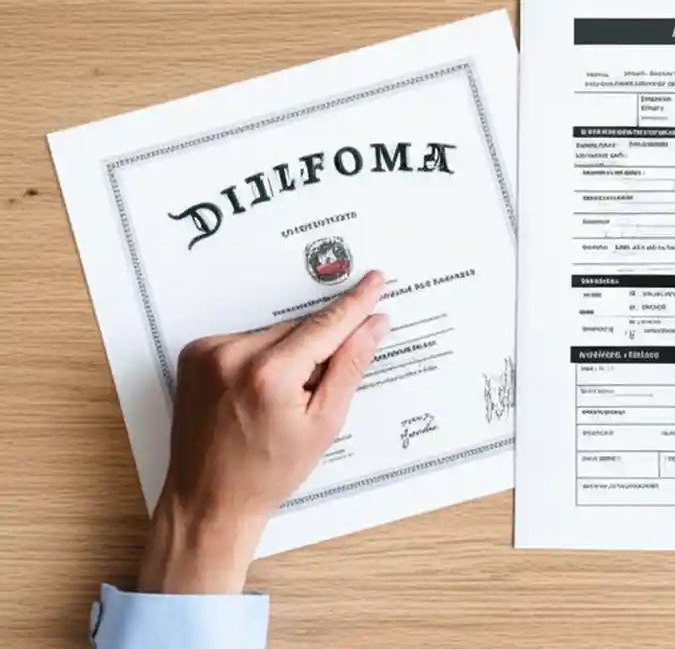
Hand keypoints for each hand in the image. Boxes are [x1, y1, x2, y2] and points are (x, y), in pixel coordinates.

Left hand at [137, 270, 389, 593]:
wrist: (209, 499)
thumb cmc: (267, 473)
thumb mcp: (324, 424)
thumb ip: (349, 367)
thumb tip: (373, 325)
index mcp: (269, 374)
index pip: (326, 325)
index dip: (356, 304)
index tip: (375, 280)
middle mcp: (233, 354)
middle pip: (299, 329)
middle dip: (318, 349)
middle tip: (314, 393)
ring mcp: (208, 352)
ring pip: (273, 334)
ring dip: (288, 354)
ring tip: (279, 402)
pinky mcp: (194, 354)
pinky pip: (246, 341)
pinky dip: (261, 358)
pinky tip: (258, 394)